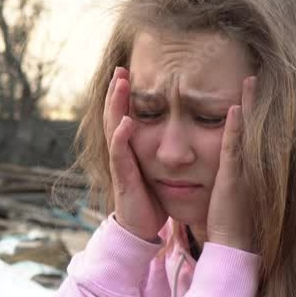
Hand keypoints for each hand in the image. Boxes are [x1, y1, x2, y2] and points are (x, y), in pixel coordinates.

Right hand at [105, 66, 167, 241]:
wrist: (141, 228)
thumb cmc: (151, 198)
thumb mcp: (157, 168)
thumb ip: (162, 150)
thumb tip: (181, 131)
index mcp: (132, 148)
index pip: (127, 113)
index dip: (128, 93)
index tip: (132, 70)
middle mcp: (123, 152)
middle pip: (116, 114)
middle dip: (118, 91)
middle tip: (121, 67)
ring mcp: (120, 164)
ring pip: (114, 127)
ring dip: (116, 104)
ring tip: (120, 83)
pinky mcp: (123, 178)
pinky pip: (120, 154)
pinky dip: (121, 137)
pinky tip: (126, 122)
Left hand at [206, 75, 255, 251]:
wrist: (234, 245)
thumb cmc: (233, 220)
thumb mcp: (236, 189)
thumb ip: (237, 171)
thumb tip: (237, 158)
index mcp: (251, 165)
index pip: (253, 129)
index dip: (255, 107)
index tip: (254, 85)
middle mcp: (252, 164)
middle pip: (256, 124)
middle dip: (256, 99)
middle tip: (256, 73)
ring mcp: (245, 170)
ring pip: (248, 131)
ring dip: (249, 105)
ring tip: (251, 79)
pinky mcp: (233, 179)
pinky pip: (233, 148)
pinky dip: (235, 128)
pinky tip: (235, 108)